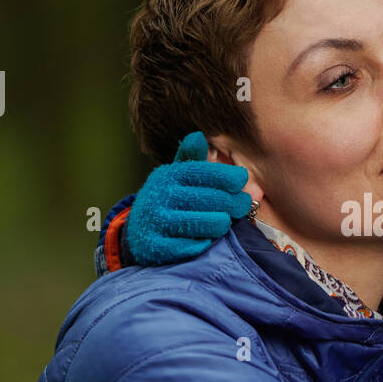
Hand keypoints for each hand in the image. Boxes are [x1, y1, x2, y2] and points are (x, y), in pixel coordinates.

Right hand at [128, 131, 252, 265]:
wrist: (138, 231)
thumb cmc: (168, 199)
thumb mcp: (176, 175)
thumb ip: (192, 158)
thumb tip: (198, 135)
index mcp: (168, 176)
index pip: (202, 172)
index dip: (226, 175)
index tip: (242, 178)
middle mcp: (160, 196)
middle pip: (209, 199)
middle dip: (232, 202)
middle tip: (244, 204)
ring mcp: (156, 222)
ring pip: (206, 224)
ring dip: (221, 223)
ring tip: (225, 221)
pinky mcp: (156, 246)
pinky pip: (193, 246)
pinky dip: (204, 242)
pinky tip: (206, 238)